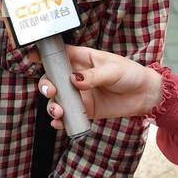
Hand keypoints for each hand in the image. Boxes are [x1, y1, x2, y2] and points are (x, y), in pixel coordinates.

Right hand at [30, 44, 163, 125]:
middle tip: (51, 92)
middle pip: (52, 79)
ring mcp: (79, 94)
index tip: (32, 58)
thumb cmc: (131, 74)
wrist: (145, 96)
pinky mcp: (85, 110)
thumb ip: (93, 76)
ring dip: (52, 106)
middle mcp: (76, 76)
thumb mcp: (113, 70)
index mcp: (82, 59)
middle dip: (46, 86)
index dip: (44, 55)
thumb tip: (74, 80)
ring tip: (58, 112)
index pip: (59, 54)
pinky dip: (61, 121)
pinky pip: (68, 115)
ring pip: (57, 99)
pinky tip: (60, 123)